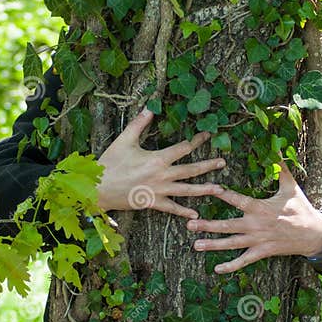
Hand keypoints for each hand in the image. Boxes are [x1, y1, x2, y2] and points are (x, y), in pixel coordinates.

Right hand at [96, 106, 225, 218]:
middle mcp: (162, 175)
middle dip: (208, 165)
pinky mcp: (152, 203)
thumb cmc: (110, 162)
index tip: (208, 134)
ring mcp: (159, 191)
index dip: (197, 140)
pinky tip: (196, 214)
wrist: (98, 187)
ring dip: (204, 189)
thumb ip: (139, 123)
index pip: (183, 148)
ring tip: (220, 189)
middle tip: (223, 162)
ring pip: (186, 190)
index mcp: (158, 158)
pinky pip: (171, 209)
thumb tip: (150, 107)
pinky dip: (183, 212)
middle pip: (191, 170)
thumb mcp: (124, 139)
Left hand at [186, 157, 321, 272]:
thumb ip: (281, 168)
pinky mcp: (262, 252)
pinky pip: (244, 261)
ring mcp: (258, 241)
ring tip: (195, 245)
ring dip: (213, 245)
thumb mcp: (291, 187)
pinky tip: (216, 269)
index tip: (209, 189)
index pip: (238, 200)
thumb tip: (276, 148)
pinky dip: (231, 266)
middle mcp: (256, 226)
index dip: (224, 195)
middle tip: (189, 223)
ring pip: (231, 244)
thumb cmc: (301, 208)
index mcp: (260, 208)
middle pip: (228, 225)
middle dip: (208, 225)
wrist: (314, 234)